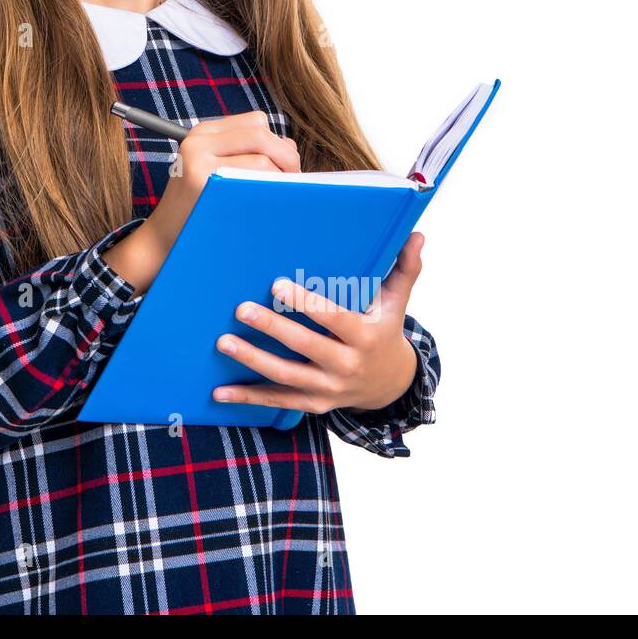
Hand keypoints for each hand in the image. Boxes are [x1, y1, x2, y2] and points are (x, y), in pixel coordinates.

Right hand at [148, 111, 298, 243]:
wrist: (164, 238)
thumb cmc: (199, 207)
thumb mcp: (215, 169)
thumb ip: (248, 153)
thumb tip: (290, 147)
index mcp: (204, 133)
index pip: (257, 122)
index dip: (279, 142)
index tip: (286, 165)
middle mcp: (199, 140)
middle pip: (262, 135)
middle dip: (287, 158)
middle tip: (295, 182)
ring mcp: (199, 160)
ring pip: (261, 159)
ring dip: (281, 179)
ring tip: (280, 197)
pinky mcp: (203, 182)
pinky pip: (253, 180)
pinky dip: (269, 191)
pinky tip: (268, 206)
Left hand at [213, 233, 425, 413]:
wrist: (390, 385)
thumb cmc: (385, 332)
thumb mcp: (397, 303)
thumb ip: (406, 268)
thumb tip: (418, 234)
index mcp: (364, 337)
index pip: (333, 319)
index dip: (305, 304)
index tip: (277, 285)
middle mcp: (346, 366)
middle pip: (304, 347)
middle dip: (272, 328)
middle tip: (241, 310)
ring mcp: (329, 389)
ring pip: (286, 377)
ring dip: (253, 361)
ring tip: (224, 342)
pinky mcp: (314, 404)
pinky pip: (278, 402)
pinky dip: (249, 398)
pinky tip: (220, 391)